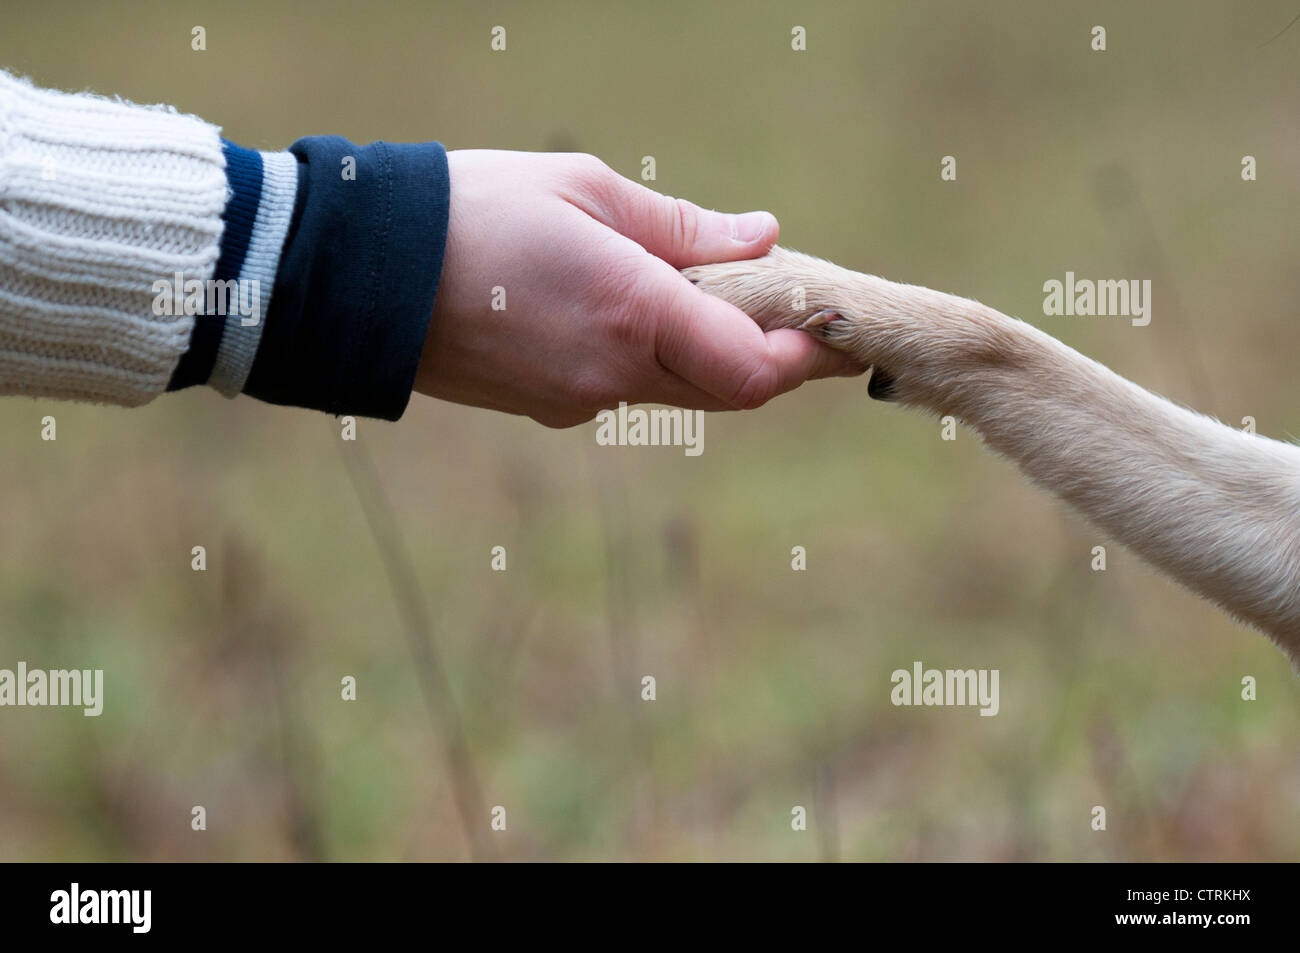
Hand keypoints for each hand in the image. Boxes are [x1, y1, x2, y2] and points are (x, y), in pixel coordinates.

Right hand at [414, 150, 864, 426]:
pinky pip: (623, 390)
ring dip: (704, 353)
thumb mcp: (585, 190)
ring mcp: (579, 401)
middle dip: (768, 356)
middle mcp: (615, 375)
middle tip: (790, 310)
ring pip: (677, 391)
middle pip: (729, 390)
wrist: (363, 277)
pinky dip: (648, 359)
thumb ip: (682, 227)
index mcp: (635, 313)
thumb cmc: (476, 211)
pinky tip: (626, 309)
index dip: (804, 355)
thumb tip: (762, 237)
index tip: (829, 327)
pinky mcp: (548, 409)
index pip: (755, 369)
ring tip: (696, 290)